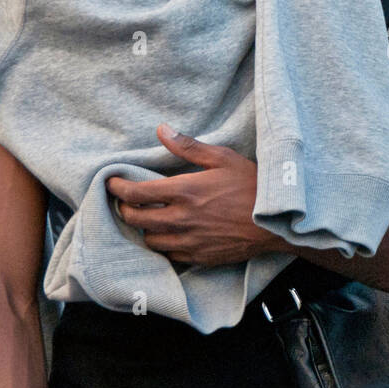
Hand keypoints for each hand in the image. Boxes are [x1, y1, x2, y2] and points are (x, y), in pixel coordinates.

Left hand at [106, 125, 287, 265]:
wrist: (276, 223)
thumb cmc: (252, 186)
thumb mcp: (223, 158)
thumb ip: (188, 147)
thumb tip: (161, 130)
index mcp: (184, 192)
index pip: (136, 193)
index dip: (118, 187)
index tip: (112, 183)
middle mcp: (181, 219)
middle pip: (136, 219)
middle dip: (124, 209)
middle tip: (126, 201)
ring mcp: (189, 241)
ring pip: (149, 240)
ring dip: (144, 228)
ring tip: (148, 218)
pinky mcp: (198, 257)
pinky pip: (168, 256)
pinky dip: (163, 245)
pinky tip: (169, 236)